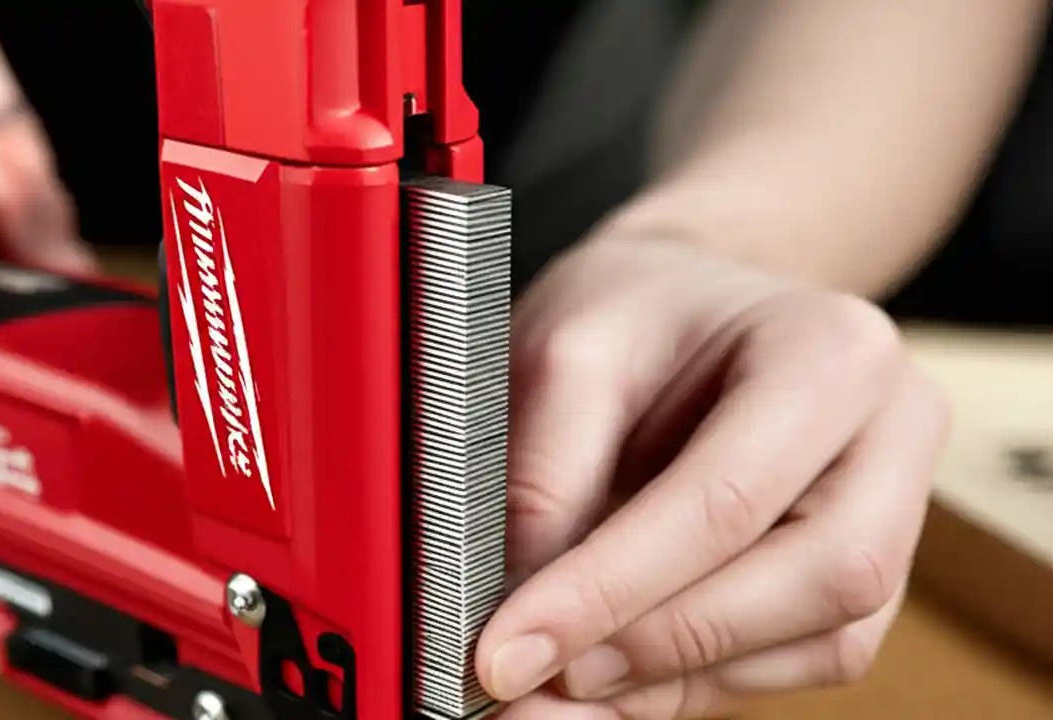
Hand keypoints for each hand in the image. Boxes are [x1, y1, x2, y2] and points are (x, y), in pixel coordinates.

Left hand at [476, 233, 947, 717]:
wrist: (690, 306)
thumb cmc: (634, 312)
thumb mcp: (565, 348)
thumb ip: (545, 471)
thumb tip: (522, 607)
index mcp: (831, 350)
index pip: (727, 497)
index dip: (610, 589)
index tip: (505, 650)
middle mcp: (891, 434)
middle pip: (816, 580)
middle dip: (661, 642)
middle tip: (534, 672)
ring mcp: (896, 511)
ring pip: (822, 642)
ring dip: (675, 678)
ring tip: (554, 684)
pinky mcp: (865, 573)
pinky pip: (800, 660)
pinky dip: (696, 683)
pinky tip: (608, 675)